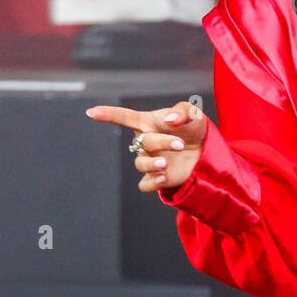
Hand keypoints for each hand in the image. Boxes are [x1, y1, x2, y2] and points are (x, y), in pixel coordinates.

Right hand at [85, 100, 206, 192]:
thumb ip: (183, 112)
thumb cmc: (192, 127)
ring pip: (140, 164)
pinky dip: (151, 182)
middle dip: (161, 143)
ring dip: (152, 164)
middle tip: (179, 144)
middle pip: (143, 143)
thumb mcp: (192, 113)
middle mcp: (145, 142)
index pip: (125, 117)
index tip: (92, 112)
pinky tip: (163, 178)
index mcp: (148, 123)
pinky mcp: (157, 177)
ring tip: (165, 163)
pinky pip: (145, 185)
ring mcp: (150, 160)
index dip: (108, 114)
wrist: (205, 150)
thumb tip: (170, 119)